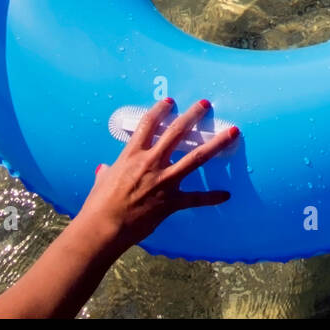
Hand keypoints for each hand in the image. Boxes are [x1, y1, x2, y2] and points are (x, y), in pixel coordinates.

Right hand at [77, 98, 236, 252]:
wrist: (103, 227)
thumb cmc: (98, 205)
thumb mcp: (101, 183)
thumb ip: (106, 174)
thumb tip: (103, 171)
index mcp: (132, 155)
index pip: (148, 124)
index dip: (160, 110)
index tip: (170, 101)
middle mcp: (152, 163)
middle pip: (177, 132)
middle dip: (193, 115)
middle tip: (205, 104)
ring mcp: (164, 181)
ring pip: (196, 157)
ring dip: (215, 144)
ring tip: (231, 132)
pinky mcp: (171, 201)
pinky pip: (196, 198)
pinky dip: (212, 197)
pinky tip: (226, 195)